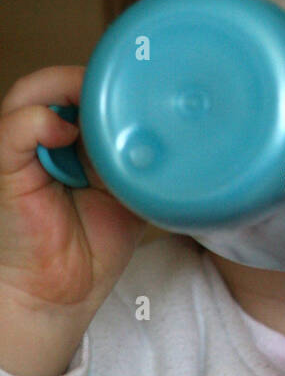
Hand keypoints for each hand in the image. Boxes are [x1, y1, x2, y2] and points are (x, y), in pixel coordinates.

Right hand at [0, 66, 144, 375]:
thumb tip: (177, 129)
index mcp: (75, 136)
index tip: (149, 83)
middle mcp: (44, 135)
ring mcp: (22, 149)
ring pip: (33, 91)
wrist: (61, 295)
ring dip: (71, 90)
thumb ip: (147, 157)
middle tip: (133, 92)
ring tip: (102, 108)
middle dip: (97, 80)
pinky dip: (40, 121)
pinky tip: (68, 133)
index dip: (113, 79)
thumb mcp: (135, 192)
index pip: (85, 86)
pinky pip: (16, 128)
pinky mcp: (5, 168)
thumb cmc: (95, 244)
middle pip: (61, 80)